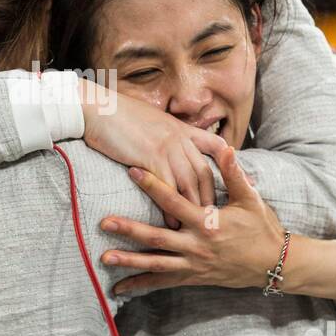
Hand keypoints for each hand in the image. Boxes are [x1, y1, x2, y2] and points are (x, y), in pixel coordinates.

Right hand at [81, 81, 230, 224]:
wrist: (99, 109)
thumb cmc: (118, 115)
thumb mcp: (150, 120)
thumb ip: (164, 134)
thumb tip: (165, 144)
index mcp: (182, 128)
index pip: (215, 146)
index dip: (228, 164)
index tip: (236, 180)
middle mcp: (180, 138)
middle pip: (204, 172)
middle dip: (209, 197)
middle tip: (212, 218)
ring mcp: (168, 148)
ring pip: (189, 183)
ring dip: (193, 207)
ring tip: (194, 227)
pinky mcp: (152, 158)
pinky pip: (168, 188)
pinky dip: (171, 208)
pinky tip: (171, 222)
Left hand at [99, 146, 285, 294]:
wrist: (274, 264)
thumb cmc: (261, 228)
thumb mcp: (250, 199)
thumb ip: (234, 173)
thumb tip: (224, 148)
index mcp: (208, 222)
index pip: (174, 201)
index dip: (152, 185)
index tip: (132, 171)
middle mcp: (197, 245)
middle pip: (158, 237)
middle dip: (130, 230)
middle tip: (104, 222)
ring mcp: (194, 264)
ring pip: (156, 264)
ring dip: (130, 261)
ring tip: (104, 257)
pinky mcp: (193, 277)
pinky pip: (163, 282)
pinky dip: (141, 285)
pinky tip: (120, 288)